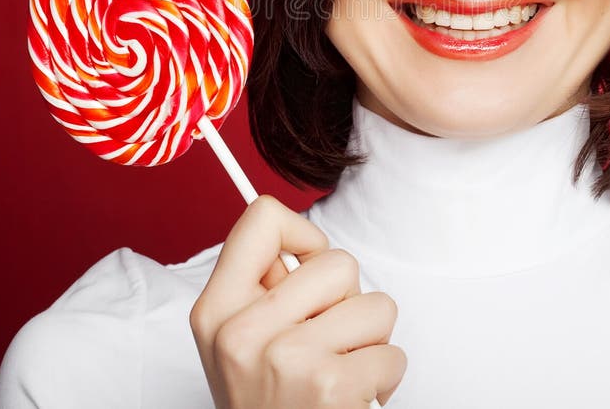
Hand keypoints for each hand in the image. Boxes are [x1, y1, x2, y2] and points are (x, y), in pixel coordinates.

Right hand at [190, 194, 406, 407]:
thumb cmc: (267, 403)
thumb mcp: (239, 342)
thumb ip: (266, 287)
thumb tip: (305, 241)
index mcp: (217, 310)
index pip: (262, 219)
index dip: (302, 236)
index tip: (307, 269)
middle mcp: (243, 332)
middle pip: (338, 261)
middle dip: (347, 302)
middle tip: (324, 342)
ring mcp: (287, 360)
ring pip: (376, 306)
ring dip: (370, 342)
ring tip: (340, 371)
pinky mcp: (331, 388)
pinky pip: (392, 353)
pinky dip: (383, 378)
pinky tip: (352, 399)